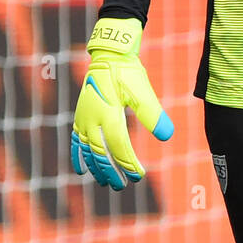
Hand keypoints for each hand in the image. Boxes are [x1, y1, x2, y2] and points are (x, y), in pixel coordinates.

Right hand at [71, 17, 173, 189]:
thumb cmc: (128, 73)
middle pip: (101, 153)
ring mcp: (84, 118)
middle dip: (111, 171)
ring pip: (87, 150)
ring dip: (96, 168)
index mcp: (109, 113)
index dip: (128, 163)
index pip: (119, 146)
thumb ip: (154, 115)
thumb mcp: (143, 92)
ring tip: (106, 182)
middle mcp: (93, 118)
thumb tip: (166, 136)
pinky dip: (78, 156)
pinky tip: (81, 170)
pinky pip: (76, 141)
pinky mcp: (80, 116)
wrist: (108, 56)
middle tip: (122, 186)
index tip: (138, 176)